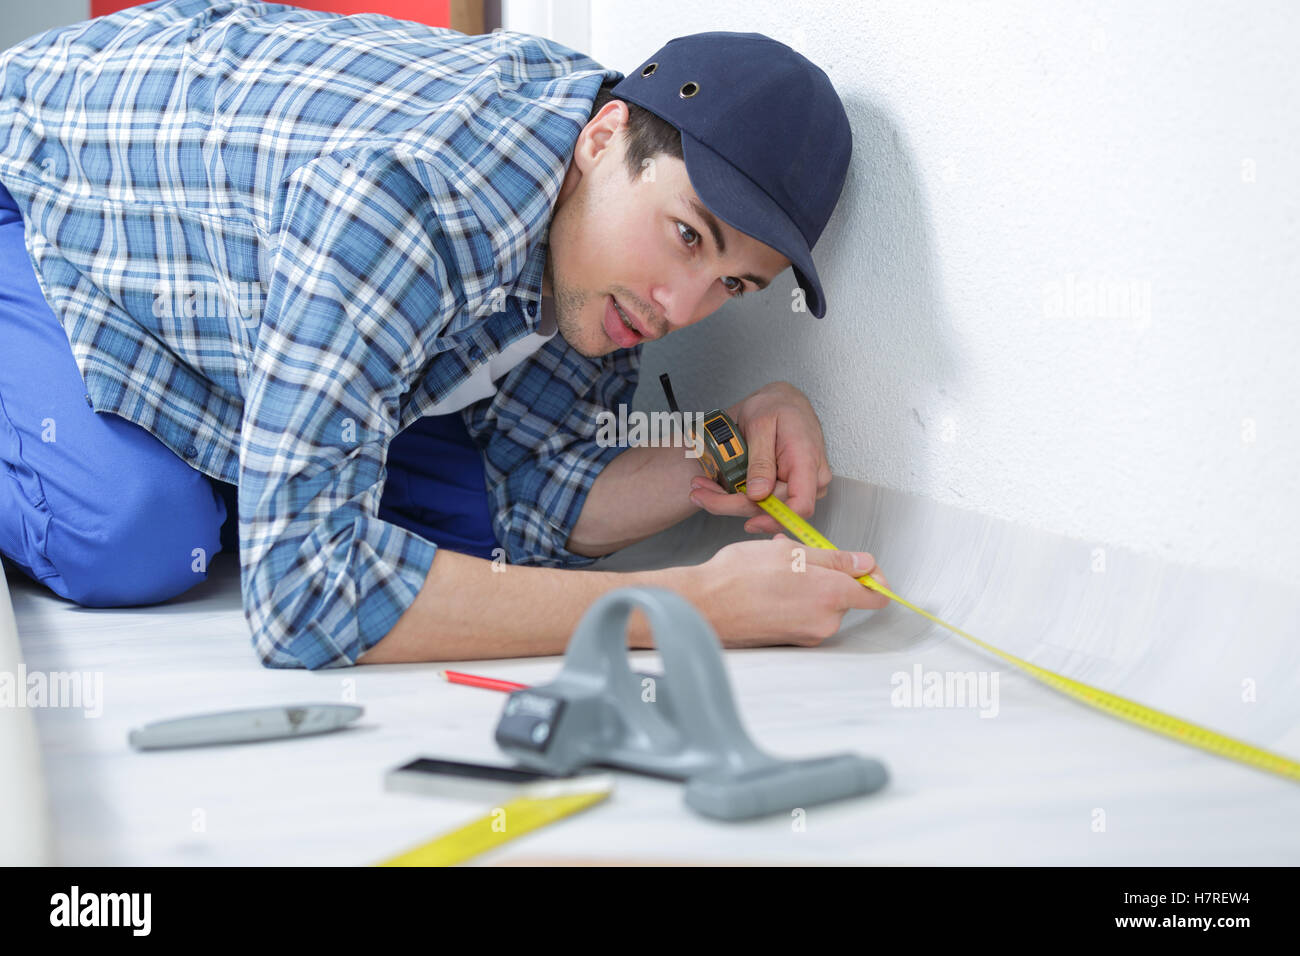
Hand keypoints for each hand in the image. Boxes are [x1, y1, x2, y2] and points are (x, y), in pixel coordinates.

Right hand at [685, 534, 889, 647]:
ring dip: (807, 585)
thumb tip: (865, 563)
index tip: (859, 565)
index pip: (877, 595)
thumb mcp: (791, 552)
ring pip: (821, 604)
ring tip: (775, 568)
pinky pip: (804, 616)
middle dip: (826, 574)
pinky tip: (768, 586)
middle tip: (796, 556)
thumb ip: (835, 559)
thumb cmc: (740, 576)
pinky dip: (794, 601)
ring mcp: (807, 635)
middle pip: (845, 596)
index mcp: (832, 595)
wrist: (703, 606)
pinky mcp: (790, 642)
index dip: (872, 576)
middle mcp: (825, 621)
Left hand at [687, 381, 830, 533]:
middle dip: (732, 504)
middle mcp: (810, 480)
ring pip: (764, 509)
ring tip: (701, 488)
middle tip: (699, 493)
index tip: (747, 522)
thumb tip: (758, 494)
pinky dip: (737, 497)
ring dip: (729, 502)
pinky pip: (763, 501)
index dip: (774, 519)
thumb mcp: (761, 426)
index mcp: (806, 462)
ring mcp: (801, 486)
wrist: (783, 401)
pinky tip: (715, 489)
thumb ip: (761, 461)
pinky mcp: (788, 489)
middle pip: (772, 510)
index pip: (800, 506)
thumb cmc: (776, 407)